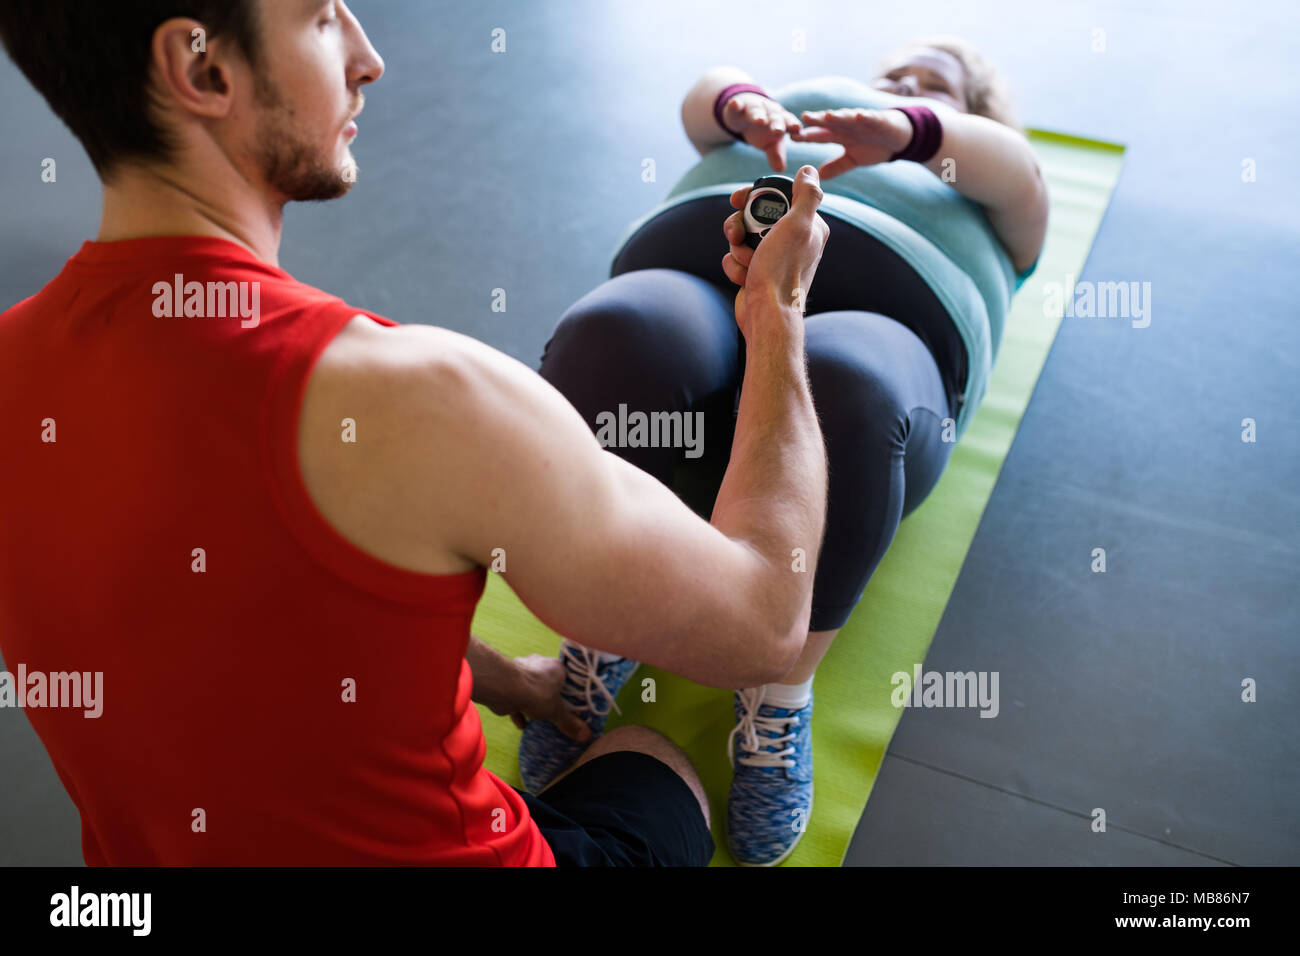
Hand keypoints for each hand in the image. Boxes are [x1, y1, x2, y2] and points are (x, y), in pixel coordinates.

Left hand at [487, 654, 591, 742]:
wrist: (506, 688)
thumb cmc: (537, 693)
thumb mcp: (557, 711)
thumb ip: (569, 722)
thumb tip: (585, 736)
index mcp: (555, 666)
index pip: (565, 675)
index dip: (567, 688)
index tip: (568, 701)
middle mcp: (538, 664)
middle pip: (545, 681)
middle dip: (546, 695)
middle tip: (552, 709)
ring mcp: (521, 671)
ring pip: (529, 688)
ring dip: (530, 702)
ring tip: (536, 717)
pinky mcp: (508, 682)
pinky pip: (514, 697)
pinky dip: (517, 710)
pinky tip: (521, 724)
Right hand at [720, 165, 828, 338]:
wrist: (767, 314)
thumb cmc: (782, 271)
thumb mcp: (798, 225)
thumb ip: (807, 195)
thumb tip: (810, 170)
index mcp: (808, 226)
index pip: (777, 197)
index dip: (754, 196)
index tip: (738, 199)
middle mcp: (793, 240)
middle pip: (754, 216)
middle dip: (740, 226)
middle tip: (735, 235)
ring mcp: (773, 257)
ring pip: (742, 237)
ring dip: (737, 249)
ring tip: (746, 262)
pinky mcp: (757, 272)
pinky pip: (736, 258)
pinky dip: (735, 266)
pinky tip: (744, 277)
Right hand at [722, 92, 802, 171]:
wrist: (744, 112)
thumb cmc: (762, 130)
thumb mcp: (769, 143)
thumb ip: (776, 155)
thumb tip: (781, 169)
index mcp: (781, 120)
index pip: (789, 122)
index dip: (793, 125)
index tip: (798, 129)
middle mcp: (769, 112)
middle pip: (774, 117)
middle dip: (776, 123)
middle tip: (778, 131)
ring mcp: (754, 108)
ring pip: (757, 111)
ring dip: (758, 116)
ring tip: (760, 120)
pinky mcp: (739, 105)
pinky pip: (738, 105)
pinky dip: (736, 105)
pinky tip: (735, 105)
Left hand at [790, 107, 913, 178]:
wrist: (898, 138)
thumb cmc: (873, 146)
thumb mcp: (853, 160)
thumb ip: (836, 166)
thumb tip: (819, 176)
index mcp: (839, 135)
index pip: (819, 135)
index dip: (807, 136)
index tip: (793, 137)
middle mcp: (847, 125)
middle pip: (829, 123)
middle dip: (816, 120)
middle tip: (803, 118)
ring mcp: (861, 121)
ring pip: (847, 117)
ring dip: (837, 116)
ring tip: (827, 116)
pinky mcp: (878, 119)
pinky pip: (871, 117)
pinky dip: (865, 116)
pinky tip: (859, 116)